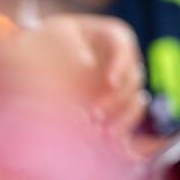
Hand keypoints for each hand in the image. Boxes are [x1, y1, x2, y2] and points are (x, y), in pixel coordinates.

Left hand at [0, 13, 147, 138]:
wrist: (43, 55)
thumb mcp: (55, 36)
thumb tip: (83, 65)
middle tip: (95, 114)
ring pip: (135, 101)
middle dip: (117, 98)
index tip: (111, 82)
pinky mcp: (120, 104)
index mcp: (113, 36)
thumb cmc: (49, 39)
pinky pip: (130, 117)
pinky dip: (124, 129)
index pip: (123, 46)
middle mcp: (124, 60)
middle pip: (132, 78)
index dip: (121, 64)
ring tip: (105, 135)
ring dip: (124, 118)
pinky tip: (112, 143)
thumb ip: (66, 48)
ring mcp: (124, 83)